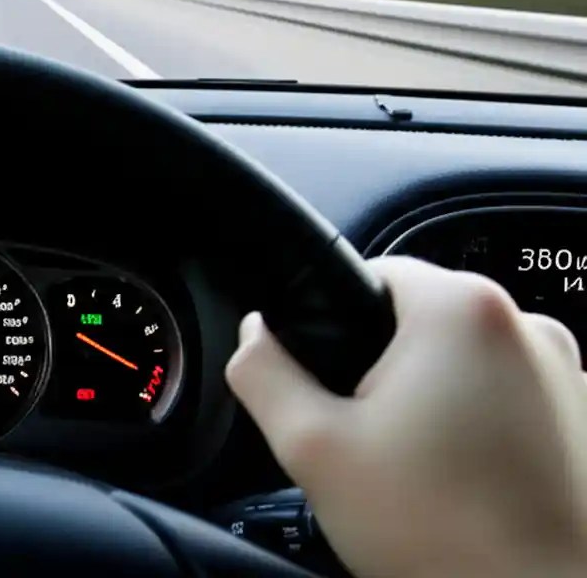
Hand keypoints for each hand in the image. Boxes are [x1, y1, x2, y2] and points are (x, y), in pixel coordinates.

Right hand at [228, 256, 586, 577]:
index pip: (372, 272)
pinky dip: (479, 431)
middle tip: (371, 445)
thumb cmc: (440, 534)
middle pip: (419, 322)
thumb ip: (264, 373)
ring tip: (421, 474)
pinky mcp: (583, 420)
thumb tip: (253, 336)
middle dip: (384, 374)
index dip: (333, 327)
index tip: (333, 391)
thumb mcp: (313, 448)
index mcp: (461, 309)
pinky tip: (464, 487)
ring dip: (433, 404)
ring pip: (463, 366)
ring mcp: (568, 374)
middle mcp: (527, 326)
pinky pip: (507, 401)